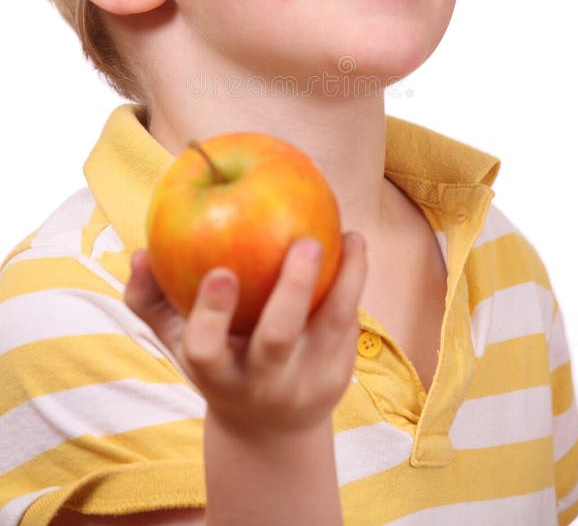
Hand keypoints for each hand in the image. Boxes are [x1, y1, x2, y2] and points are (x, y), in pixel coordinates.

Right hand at [124, 233, 366, 436]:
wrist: (272, 427)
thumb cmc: (219, 363)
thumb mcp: (180, 343)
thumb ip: (151, 300)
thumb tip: (138, 253)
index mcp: (217, 375)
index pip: (205, 350)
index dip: (210, 314)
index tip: (220, 272)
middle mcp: (262, 383)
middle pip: (277, 339)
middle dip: (293, 289)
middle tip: (305, 241)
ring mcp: (305, 381)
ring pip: (331, 327)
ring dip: (345, 278)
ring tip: (349, 236)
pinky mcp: (340, 374)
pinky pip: (351, 322)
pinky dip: (354, 281)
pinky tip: (354, 245)